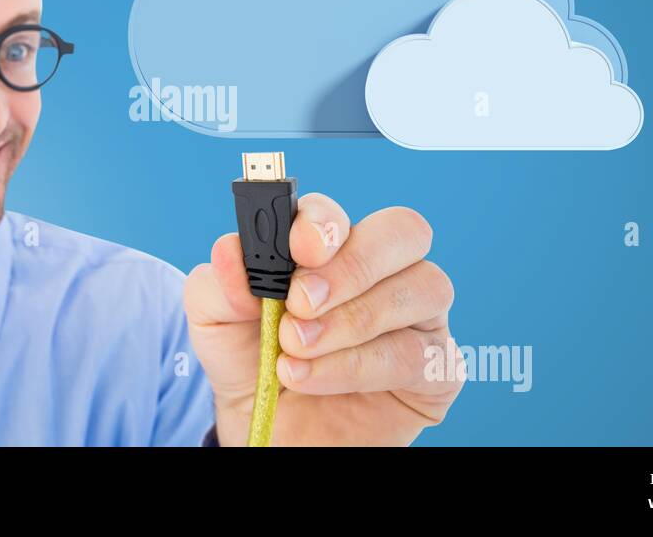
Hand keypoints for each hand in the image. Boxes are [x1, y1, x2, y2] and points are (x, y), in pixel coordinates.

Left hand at [184, 194, 464, 445]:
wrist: (269, 438)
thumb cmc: (252, 369)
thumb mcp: (216, 326)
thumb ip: (218, 285)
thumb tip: (230, 250)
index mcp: (331, 249)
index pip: (344, 214)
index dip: (324, 222)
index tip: (298, 250)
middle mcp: (383, 274)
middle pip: (404, 232)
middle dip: (351, 266)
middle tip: (299, 305)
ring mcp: (417, 319)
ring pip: (422, 289)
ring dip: (352, 321)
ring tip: (294, 352)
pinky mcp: (436, 370)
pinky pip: (420, 354)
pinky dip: (359, 366)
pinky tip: (311, 378)